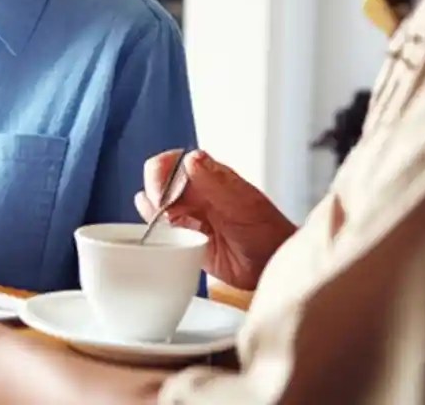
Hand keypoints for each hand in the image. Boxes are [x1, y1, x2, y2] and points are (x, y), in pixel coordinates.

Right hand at [135, 149, 296, 289]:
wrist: (273, 266)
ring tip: (166, 224)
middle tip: (163, 213)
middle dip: (153, 193)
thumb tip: (191, 159)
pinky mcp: (182, 239)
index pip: (173, 162)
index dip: (161, 174)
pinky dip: (152, 230)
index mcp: (209, 177)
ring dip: (152, 211)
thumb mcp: (245, 205)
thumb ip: (217, 182)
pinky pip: (158, 229)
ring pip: (154, 203)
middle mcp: (194, 193)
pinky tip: (162, 234)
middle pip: (157, 181)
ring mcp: (187, 215)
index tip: (163, 194)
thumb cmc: (268, 233)